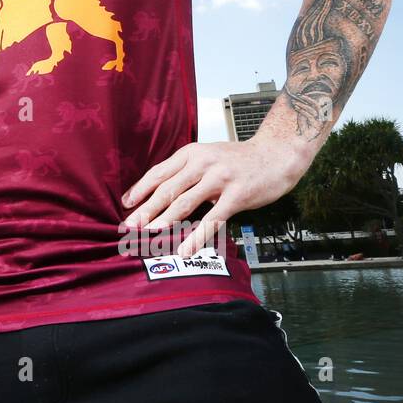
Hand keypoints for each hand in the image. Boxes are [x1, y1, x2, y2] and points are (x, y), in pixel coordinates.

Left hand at [120, 139, 304, 257]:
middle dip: (145, 209)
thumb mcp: (207, 155)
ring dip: (165, 220)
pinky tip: (186, 249)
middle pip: (167, 189)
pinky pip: (213, 219)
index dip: (140, 189)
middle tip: (129, 226)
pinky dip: (198, 236)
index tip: (125, 204)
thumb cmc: (238, 159)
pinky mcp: (237, 195)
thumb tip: (160, 192)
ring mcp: (219, 178)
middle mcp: (202, 163)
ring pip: (186, 202)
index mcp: (191, 153)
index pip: (159, 172)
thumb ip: (186, 171)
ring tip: (149, 234)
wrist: (276, 154)